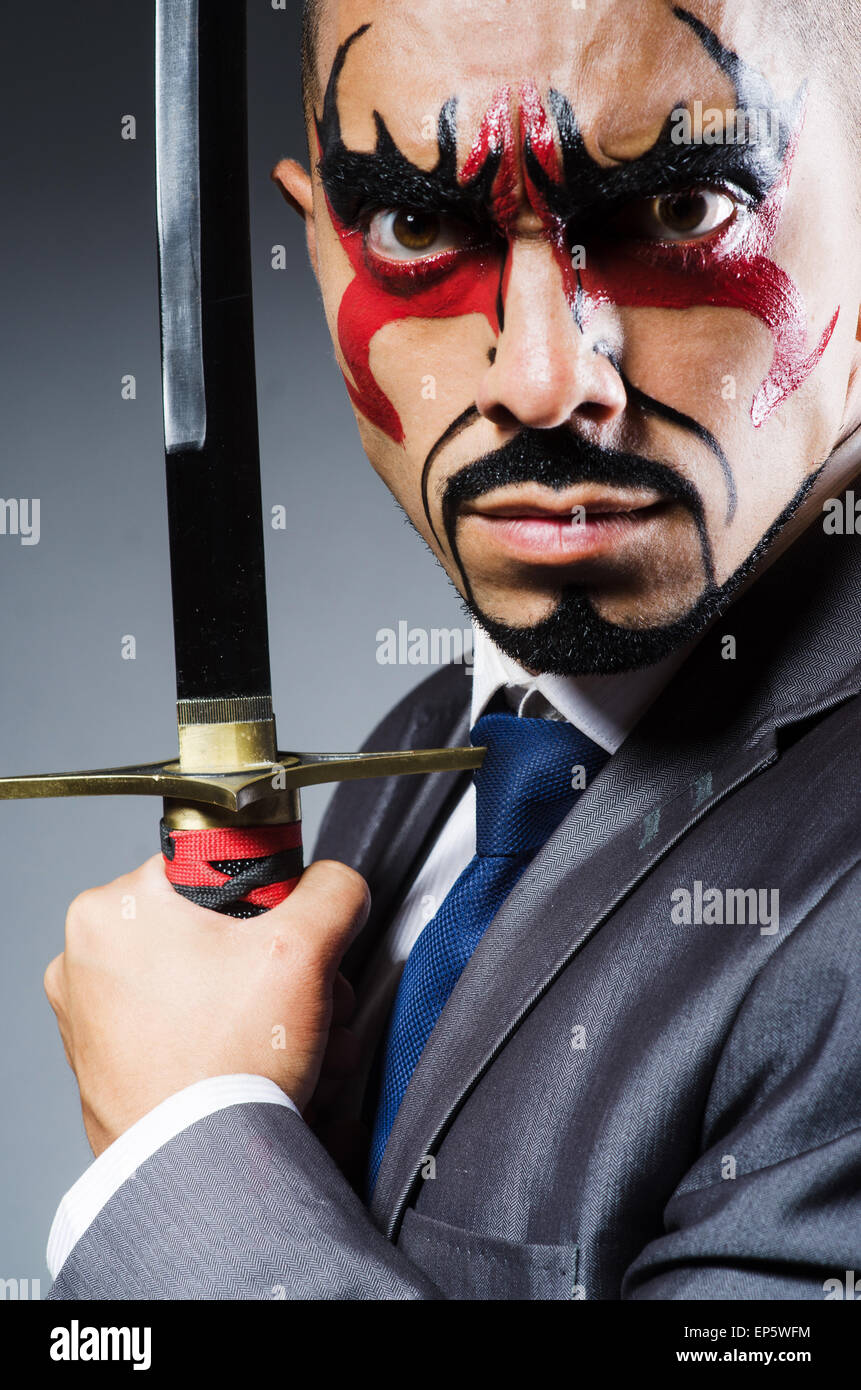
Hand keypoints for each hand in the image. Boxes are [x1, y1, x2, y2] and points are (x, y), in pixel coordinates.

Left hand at [44, 853, 369, 1156]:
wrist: (200, 1176)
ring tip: (305, 1044)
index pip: (211, 868)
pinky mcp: (108, 1065)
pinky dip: (234, 1043)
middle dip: (284, 969)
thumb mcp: (304, 949)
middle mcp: (87, 959)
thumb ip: (332, 891)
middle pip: (216, 933)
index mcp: (112, 910)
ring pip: (208, 985)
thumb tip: (336, 883)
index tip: (288, 934)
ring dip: (271, 1010)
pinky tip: (273, 1069)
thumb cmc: (224, 1067)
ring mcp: (93, 1017)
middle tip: (314, 997)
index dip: (269, 900)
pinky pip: (185, 1029)